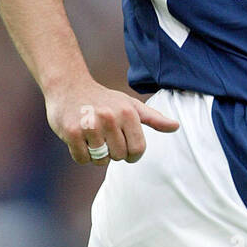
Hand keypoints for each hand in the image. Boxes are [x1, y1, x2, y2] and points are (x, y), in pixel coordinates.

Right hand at [45, 79, 179, 164]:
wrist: (69, 86)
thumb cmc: (104, 99)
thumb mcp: (131, 105)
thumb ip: (154, 118)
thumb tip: (176, 126)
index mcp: (128, 113)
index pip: (138, 150)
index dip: (131, 154)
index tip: (124, 148)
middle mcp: (110, 118)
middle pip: (119, 156)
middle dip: (113, 152)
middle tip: (104, 137)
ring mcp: (90, 125)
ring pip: (100, 160)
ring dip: (97, 155)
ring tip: (92, 136)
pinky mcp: (71, 132)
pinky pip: (82, 159)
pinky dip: (81, 155)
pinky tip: (79, 138)